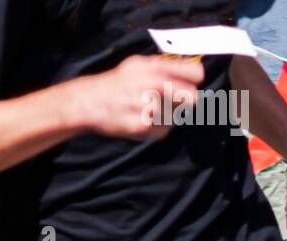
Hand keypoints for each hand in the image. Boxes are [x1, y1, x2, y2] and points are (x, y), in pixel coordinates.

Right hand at [75, 55, 205, 140]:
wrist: (91, 102)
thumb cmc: (118, 82)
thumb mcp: (139, 63)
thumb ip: (166, 65)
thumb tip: (192, 71)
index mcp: (156, 67)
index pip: (195, 73)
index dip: (195, 80)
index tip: (189, 84)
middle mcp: (154, 85)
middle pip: (190, 98)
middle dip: (185, 101)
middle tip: (172, 102)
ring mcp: (148, 107)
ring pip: (177, 116)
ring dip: (169, 116)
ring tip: (152, 111)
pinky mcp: (142, 127)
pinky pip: (164, 131)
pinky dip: (158, 129)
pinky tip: (145, 121)